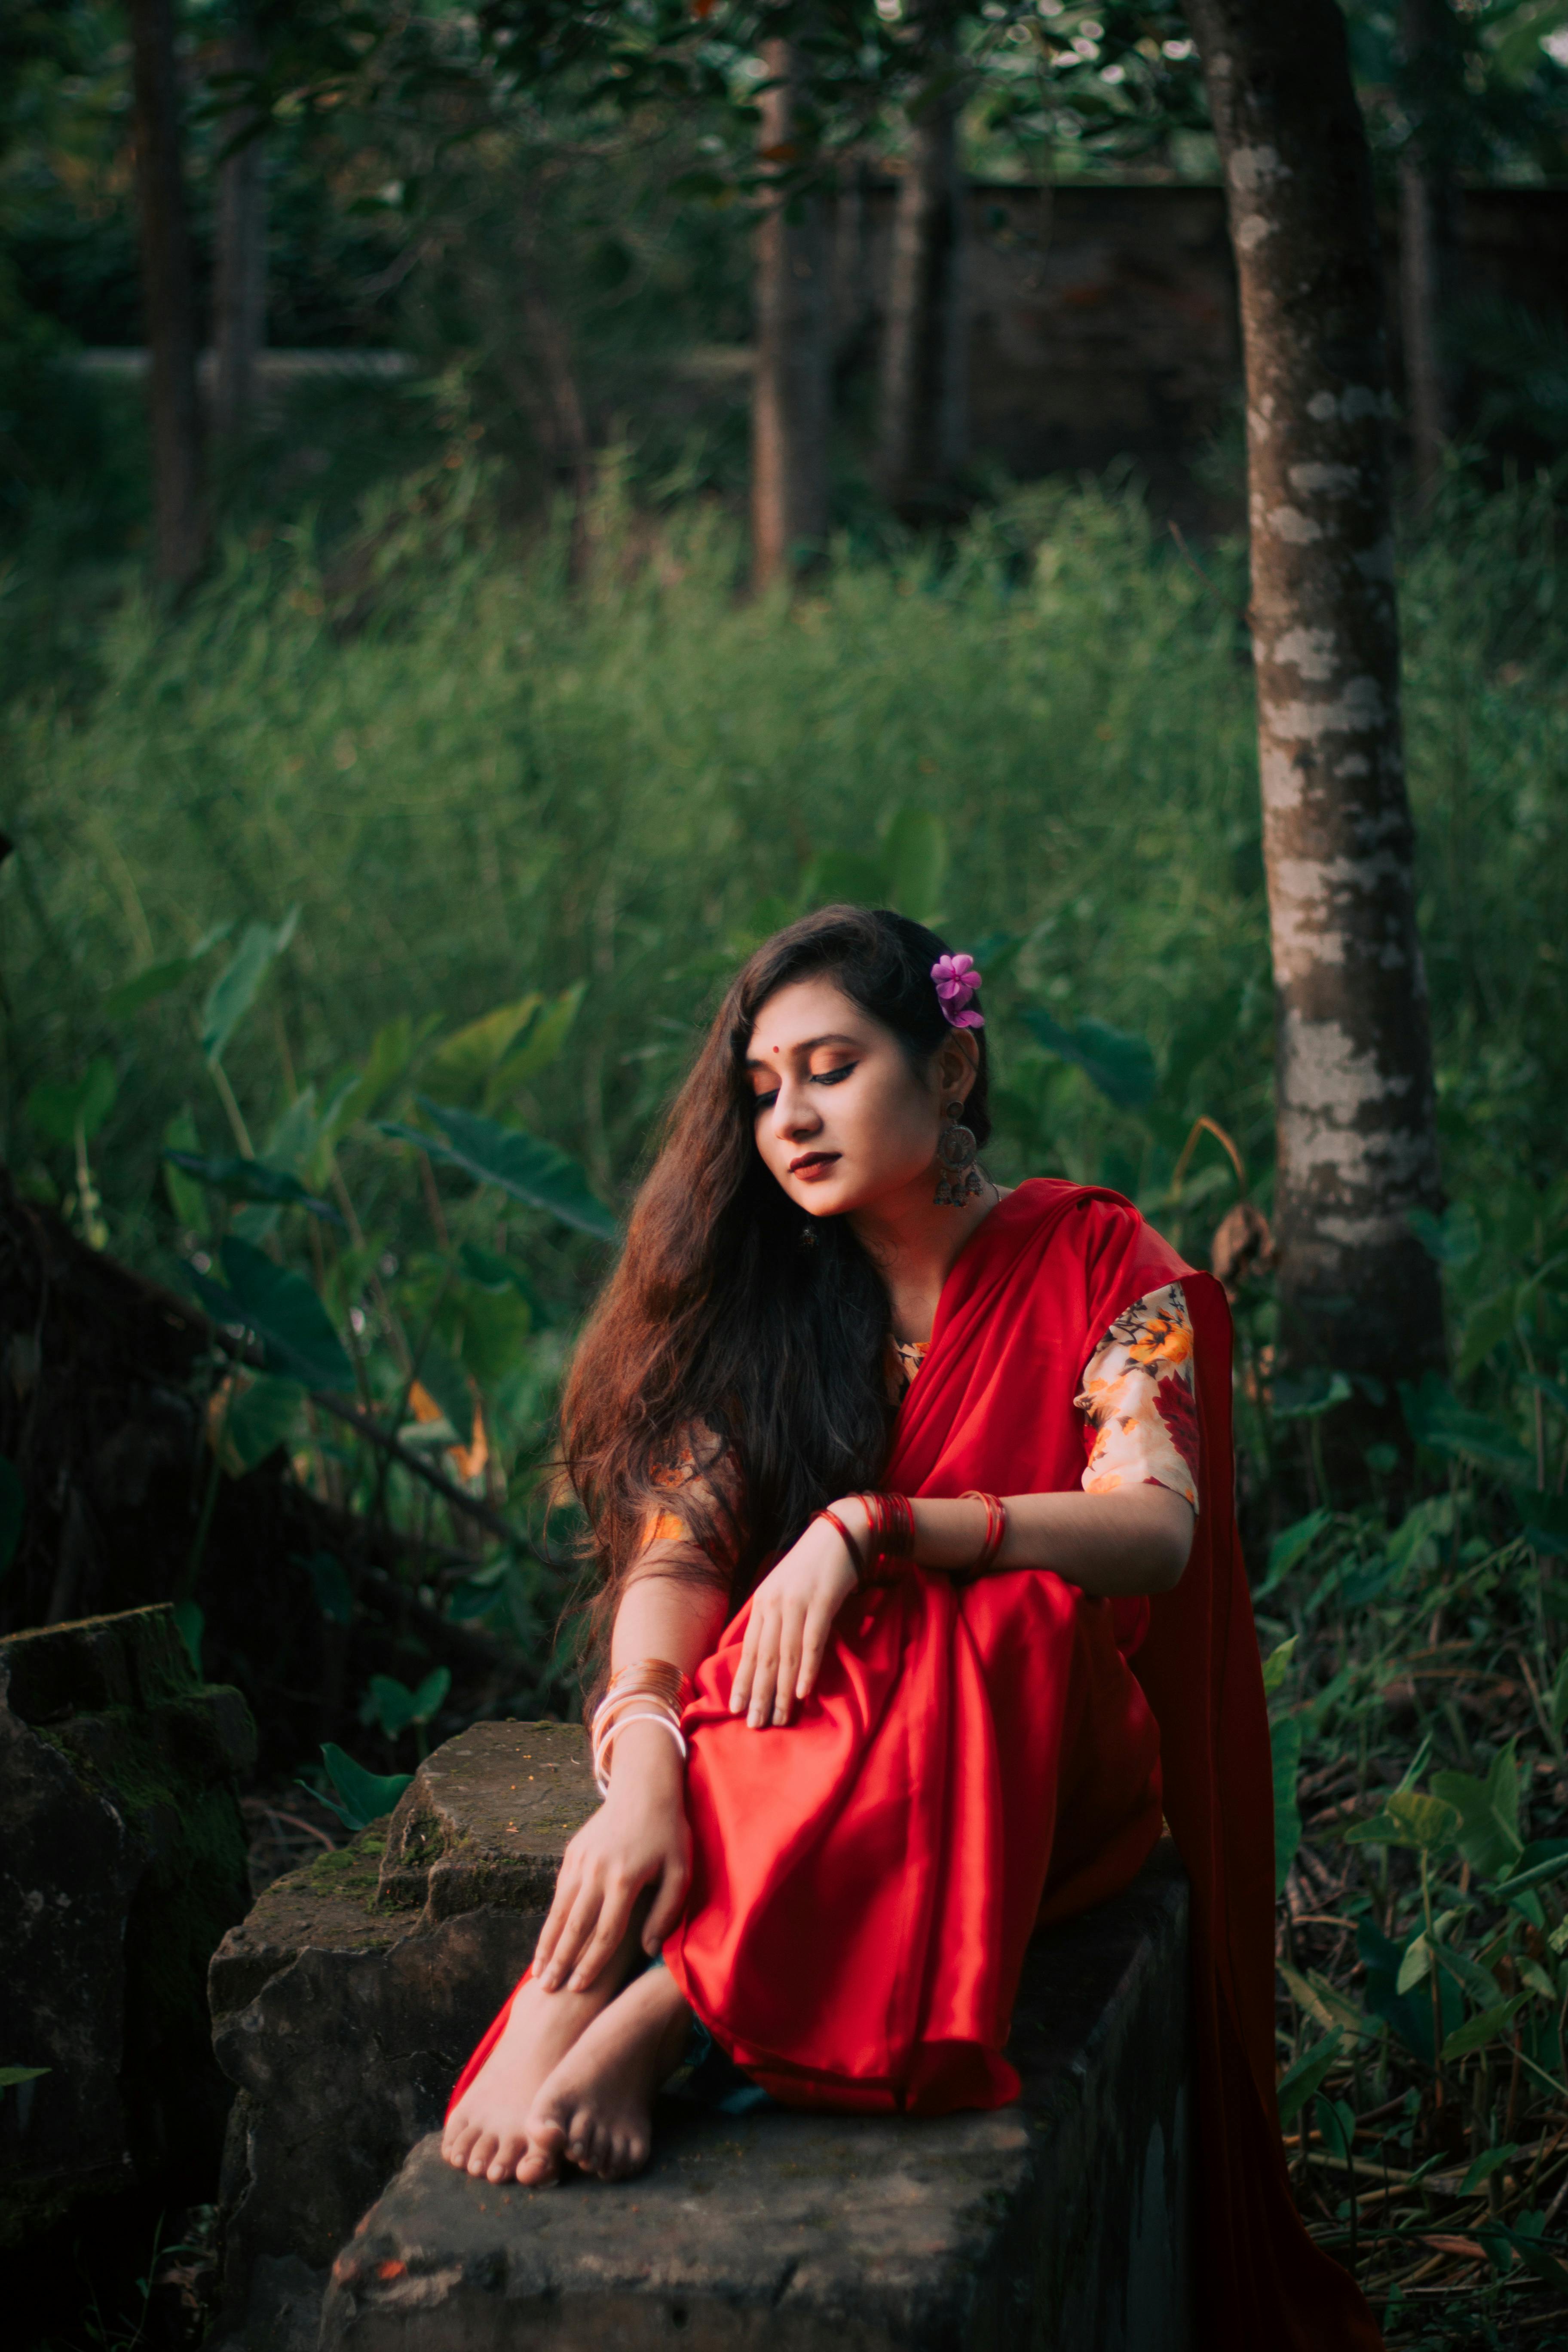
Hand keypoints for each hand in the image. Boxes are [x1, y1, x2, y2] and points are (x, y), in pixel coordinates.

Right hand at [533, 1719, 690, 1991]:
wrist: (644, 1789)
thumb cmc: (669, 1833)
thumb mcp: (681, 1872)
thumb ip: (666, 1912)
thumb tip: (647, 1950)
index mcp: (624, 1879)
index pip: (604, 1933)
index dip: (591, 1964)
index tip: (578, 1988)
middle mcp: (596, 1871)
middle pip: (574, 1926)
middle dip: (559, 1961)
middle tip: (546, 1990)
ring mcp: (580, 1860)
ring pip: (559, 1910)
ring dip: (547, 1943)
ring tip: (537, 1972)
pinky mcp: (572, 1852)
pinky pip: (560, 1891)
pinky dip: (551, 1917)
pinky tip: (547, 1938)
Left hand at [728, 1505, 861, 1728]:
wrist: (842, 1532)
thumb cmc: (814, 1565)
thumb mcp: (785, 1589)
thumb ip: (775, 1617)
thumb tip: (767, 1654)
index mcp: (762, 1602)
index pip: (748, 1649)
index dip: (742, 1680)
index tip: (734, 1708)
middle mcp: (774, 1603)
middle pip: (763, 1657)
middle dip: (758, 1694)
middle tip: (754, 1725)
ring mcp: (797, 1602)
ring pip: (785, 1655)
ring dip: (781, 1690)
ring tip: (777, 1718)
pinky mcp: (822, 1602)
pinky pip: (812, 1642)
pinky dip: (806, 1668)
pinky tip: (802, 1692)